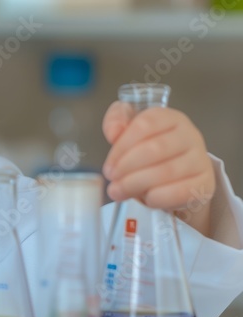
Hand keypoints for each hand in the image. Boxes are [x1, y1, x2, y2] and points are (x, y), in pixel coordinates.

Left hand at [102, 101, 214, 235]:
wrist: (176, 176)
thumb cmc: (148, 149)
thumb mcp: (128, 129)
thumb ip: (116, 121)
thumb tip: (114, 133)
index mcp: (170, 117)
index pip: (144, 125)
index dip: (121, 146)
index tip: (109, 165)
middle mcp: (190, 135)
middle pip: (154, 149)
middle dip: (126, 167)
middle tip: (112, 179)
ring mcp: (201, 159)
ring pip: (166, 171)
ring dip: (136, 184)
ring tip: (119, 191)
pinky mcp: (206, 183)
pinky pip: (181, 192)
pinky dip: (158, 197)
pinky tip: (146, 198)